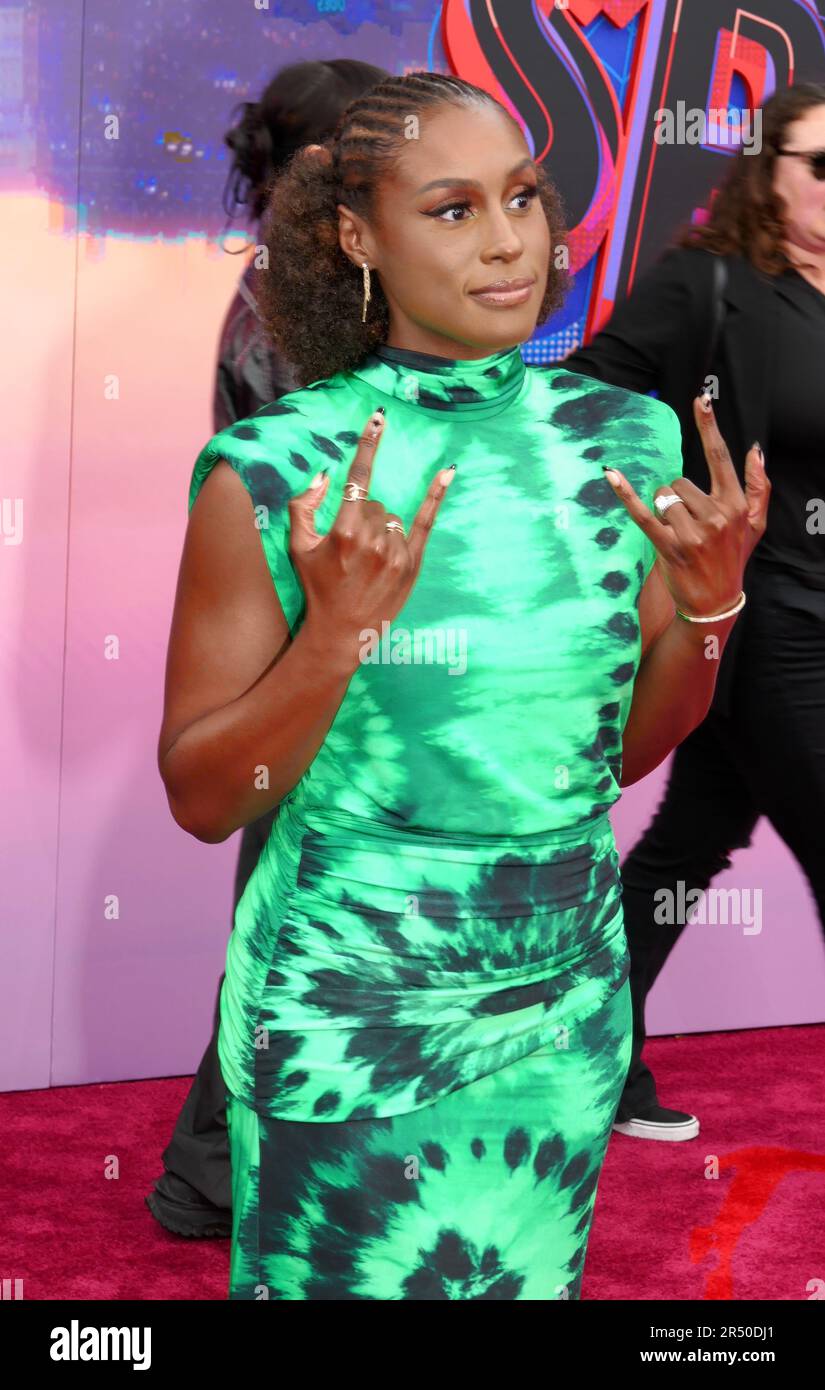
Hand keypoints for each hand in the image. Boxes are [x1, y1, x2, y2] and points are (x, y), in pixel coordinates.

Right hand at [287, 407, 454, 655]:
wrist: (342, 631)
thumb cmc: (318, 587)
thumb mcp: (298, 548)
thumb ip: (303, 506)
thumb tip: (325, 476)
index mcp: (345, 532)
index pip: (358, 479)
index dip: (369, 446)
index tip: (378, 419)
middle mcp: (373, 539)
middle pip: (376, 505)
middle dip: (364, 518)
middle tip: (352, 550)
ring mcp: (397, 552)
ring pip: (392, 518)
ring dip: (381, 529)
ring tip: (368, 562)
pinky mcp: (413, 564)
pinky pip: (426, 521)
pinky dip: (435, 496)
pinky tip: (448, 472)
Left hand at [602, 395, 770, 618]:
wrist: (715, 603)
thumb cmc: (732, 558)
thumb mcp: (755, 525)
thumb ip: (758, 486)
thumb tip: (755, 449)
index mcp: (735, 505)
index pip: (720, 457)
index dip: (709, 427)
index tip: (701, 399)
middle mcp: (716, 516)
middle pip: (680, 481)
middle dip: (677, 498)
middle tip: (687, 525)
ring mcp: (692, 533)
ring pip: (663, 497)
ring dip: (662, 511)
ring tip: (676, 535)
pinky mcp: (668, 546)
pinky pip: (642, 513)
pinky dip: (626, 494)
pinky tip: (611, 475)